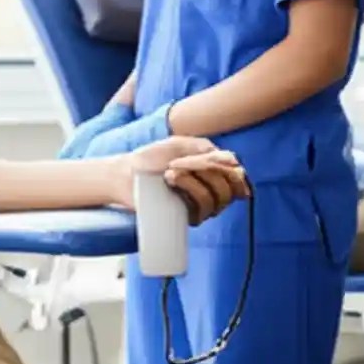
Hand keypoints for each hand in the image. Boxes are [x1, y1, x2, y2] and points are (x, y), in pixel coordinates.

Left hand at [127, 137, 250, 224]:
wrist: (126, 173)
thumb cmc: (151, 158)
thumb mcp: (180, 145)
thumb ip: (207, 150)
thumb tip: (235, 162)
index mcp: (211, 174)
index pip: (237, 178)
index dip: (231, 170)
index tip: (211, 157)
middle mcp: (209, 193)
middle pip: (230, 188)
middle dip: (208, 169)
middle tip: (180, 161)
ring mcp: (198, 207)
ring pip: (217, 199)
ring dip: (195, 179)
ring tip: (171, 172)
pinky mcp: (186, 218)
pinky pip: (202, 210)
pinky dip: (190, 189)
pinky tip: (171, 181)